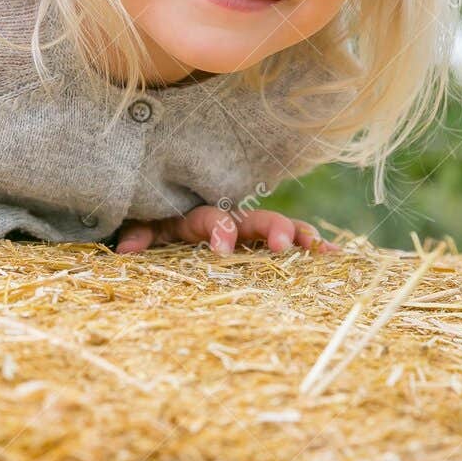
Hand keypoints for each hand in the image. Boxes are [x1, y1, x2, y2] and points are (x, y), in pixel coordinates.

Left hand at [113, 205, 338, 255]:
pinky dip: (310, 247)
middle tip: (284, 247)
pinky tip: (335, 257)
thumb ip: (139, 233)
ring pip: (277, 228)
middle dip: (271, 230)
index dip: (220, 230)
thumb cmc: (152, 219)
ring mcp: (247, 228)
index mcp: (196, 215)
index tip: (225, 248)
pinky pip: (288, 242)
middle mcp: (228, 217)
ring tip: (321, 251)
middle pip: (255, 220)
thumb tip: (126, 249)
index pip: (212, 219)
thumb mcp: (143, 225)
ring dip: (298, 239)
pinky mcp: (258, 240)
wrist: (160, 204)